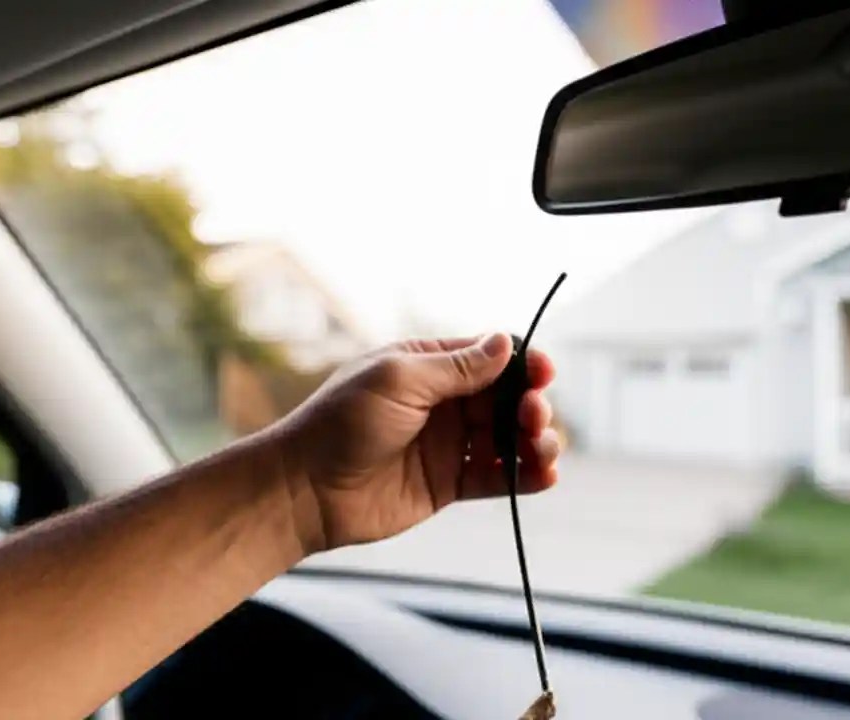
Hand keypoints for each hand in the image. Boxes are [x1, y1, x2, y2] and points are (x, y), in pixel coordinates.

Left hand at [278, 334, 559, 553]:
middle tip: (532, 416)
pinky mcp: (449, 484)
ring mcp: (448, 444)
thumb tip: (504, 343)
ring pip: (510, 437)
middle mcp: (443, 402)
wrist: (305, 490)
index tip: (544, 372)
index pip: (489, 357)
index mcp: (428, 365)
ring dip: (537, 440)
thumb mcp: (398, 380)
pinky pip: (498, 476)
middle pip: (508, 397)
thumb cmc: (340, 423)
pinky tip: (544, 475)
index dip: (522, 363)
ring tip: (544, 448)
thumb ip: (455, 367)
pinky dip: (526, 475)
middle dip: (531, 404)